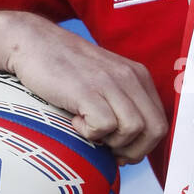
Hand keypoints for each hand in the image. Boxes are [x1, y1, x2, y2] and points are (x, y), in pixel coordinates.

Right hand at [4, 14, 167, 164]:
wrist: (33, 42)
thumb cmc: (65, 68)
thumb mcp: (104, 82)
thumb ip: (121, 105)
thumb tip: (129, 149)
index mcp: (138, 77)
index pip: (161, 123)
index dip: (145, 145)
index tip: (122, 151)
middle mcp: (130, 77)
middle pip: (155, 130)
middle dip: (134, 151)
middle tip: (108, 148)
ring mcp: (109, 82)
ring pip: (133, 130)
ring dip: (111, 141)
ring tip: (89, 128)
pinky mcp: (87, 89)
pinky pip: (104, 126)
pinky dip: (89, 133)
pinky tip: (75, 121)